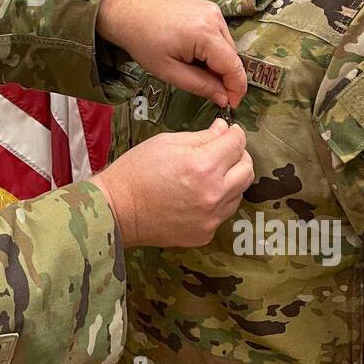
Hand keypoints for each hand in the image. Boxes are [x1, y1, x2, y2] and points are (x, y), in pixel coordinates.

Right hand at [92, 119, 252, 247]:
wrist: (117, 209)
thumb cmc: (136, 172)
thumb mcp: (166, 143)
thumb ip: (201, 137)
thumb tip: (223, 130)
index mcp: (203, 166)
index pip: (237, 143)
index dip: (234, 133)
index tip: (230, 131)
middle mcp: (213, 193)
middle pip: (247, 169)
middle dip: (239, 155)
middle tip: (223, 151)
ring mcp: (211, 217)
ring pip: (239, 192)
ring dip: (230, 179)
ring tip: (208, 175)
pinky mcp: (205, 233)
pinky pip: (223, 212)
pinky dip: (217, 201)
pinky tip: (197, 195)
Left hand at [97, 0, 245, 107]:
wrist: (127, 12)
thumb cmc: (142, 41)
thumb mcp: (169, 71)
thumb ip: (200, 86)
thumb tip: (224, 99)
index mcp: (205, 33)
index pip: (234, 66)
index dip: (236, 89)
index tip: (231, 105)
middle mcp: (214, 17)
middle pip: (232, 56)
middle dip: (224, 76)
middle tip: (205, 88)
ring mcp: (212, 9)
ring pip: (227, 46)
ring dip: (217, 62)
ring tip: (192, 67)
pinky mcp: (207, 7)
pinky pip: (219, 34)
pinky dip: (212, 48)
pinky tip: (192, 53)